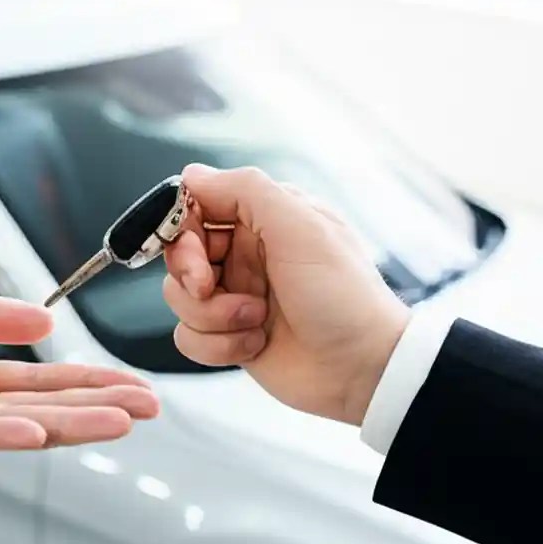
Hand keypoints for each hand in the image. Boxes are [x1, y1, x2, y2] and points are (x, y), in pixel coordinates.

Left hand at [0, 267, 158, 449]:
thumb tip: (46, 321)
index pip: (36, 377)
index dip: (86, 380)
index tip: (136, 385)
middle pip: (35, 404)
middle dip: (94, 406)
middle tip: (149, 410)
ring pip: (5, 424)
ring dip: (62, 425)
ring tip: (115, 424)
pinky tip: (33, 431)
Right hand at [163, 164, 410, 424]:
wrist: (363, 368)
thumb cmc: (343, 296)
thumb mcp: (300, 226)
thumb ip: (244, 190)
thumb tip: (193, 175)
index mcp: (263, 218)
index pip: (196, 207)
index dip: (182, 228)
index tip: (193, 249)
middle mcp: (246, 254)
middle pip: (179, 254)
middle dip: (191, 276)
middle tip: (209, 287)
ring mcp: (237, 296)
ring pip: (179, 298)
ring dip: (211, 315)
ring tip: (255, 320)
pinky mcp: (231, 335)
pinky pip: (189, 337)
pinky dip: (216, 346)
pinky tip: (253, 344)